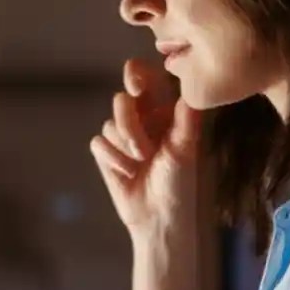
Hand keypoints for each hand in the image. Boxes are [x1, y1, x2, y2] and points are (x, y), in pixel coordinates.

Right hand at [90, 59, 203, 239]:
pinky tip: (126, 173)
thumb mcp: (184, 149)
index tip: (136, 86)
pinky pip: (98, 143)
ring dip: (123, 149)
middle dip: (129, 126)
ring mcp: (120, 135)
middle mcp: (141, 118)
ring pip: (108, 125)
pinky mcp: (105, 152)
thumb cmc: (178, 182)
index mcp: (163, 110)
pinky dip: (112, 159)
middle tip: (144, 151)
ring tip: (140, 166)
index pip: (146, 77)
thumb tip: (190, 93)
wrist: (158, 214)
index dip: (136, 74)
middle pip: (121, 101)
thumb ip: (185, 119)